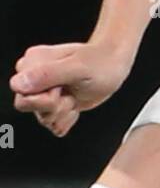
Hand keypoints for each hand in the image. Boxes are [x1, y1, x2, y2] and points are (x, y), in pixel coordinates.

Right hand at [9, 41, 133, 137]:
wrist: (113, 65)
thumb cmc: (99, 62)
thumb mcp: (77, 67)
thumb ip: (48, 74)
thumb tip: (18, 84)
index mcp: (32, 63)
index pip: (22, 96)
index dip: (43, 99)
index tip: (62, 88)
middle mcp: (33, 77)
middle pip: (27, 108)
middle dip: (54, 107)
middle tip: (70, 92)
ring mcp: (42, 92)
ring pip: (43, 118)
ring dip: (64, 111)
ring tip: (75, 94)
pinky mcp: (52, 105)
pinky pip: (54, 125)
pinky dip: (69, 119)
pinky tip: (76, 103)